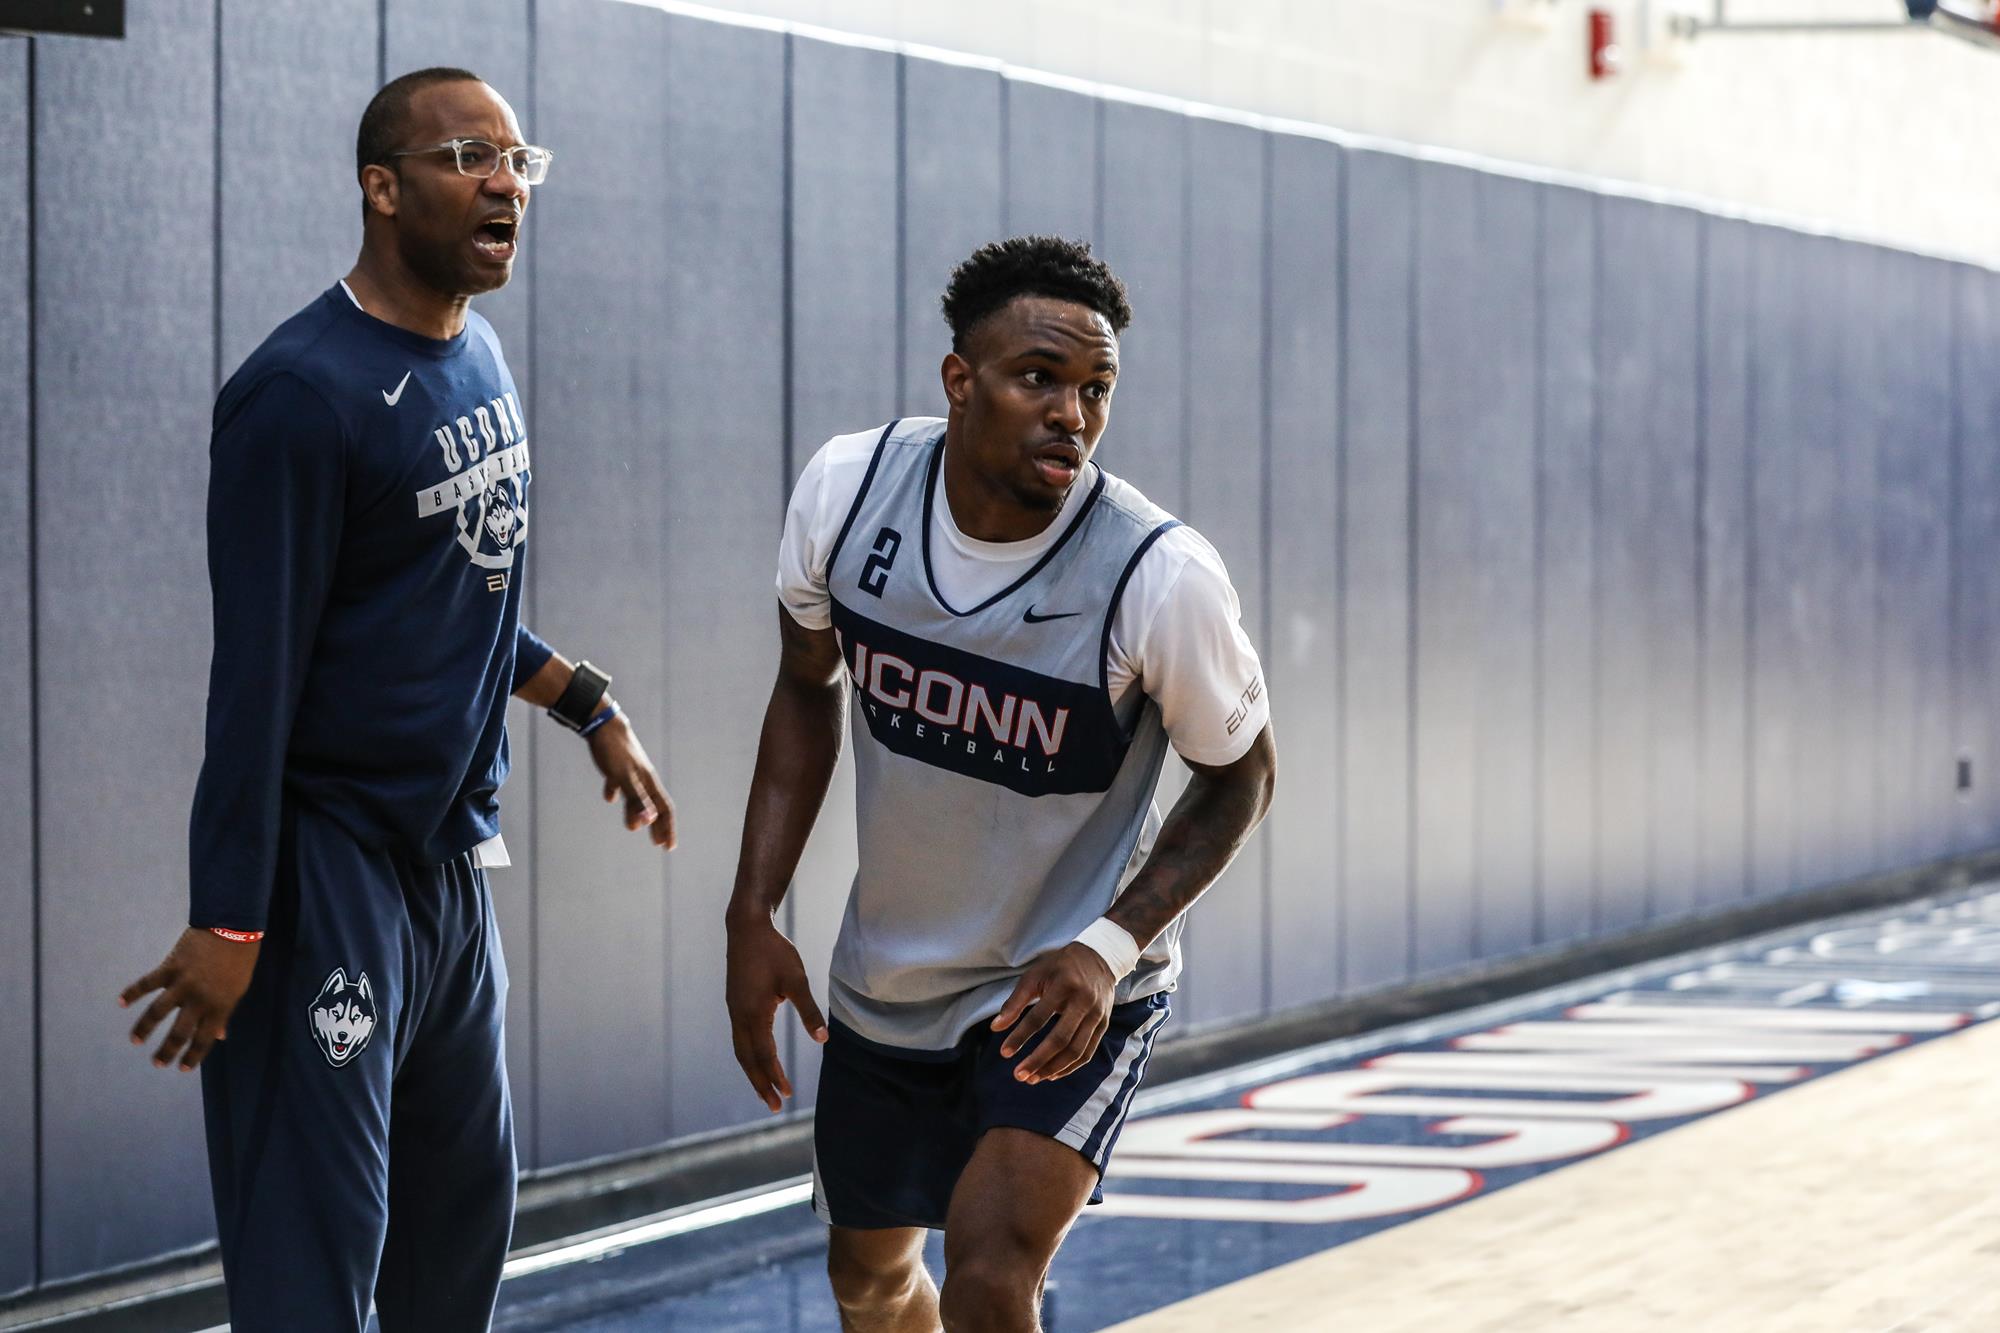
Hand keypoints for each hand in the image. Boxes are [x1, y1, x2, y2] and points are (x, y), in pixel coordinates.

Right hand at [118, 927, 261, 1070]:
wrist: (233, 927)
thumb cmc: (238, 960)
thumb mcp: (238, 989)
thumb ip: (224, 1013)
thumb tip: (220, 1036)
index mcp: (220, 1007)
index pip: (204, 1039)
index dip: (193, 1056)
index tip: (182, 1069)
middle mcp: (200, 999)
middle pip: (179, 1032)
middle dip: (167, 1051)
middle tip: (157, 1063)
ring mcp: (184, 983)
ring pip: (158, 1012)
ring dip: (144, 1028)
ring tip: (135, 1041)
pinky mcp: (171, 967)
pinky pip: (147, 983)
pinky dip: (132, 992)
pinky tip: (120, 1002)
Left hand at [588, 711, 677, 848]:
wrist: (603, 723)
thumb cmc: (614, 751)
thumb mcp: (624, 778)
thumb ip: (636, 799)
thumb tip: (649, 821)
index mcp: (649, 782)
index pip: (664, 810)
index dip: (667, 829)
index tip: (668, 847)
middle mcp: (643, 777)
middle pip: (655, 805)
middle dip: (657, 825)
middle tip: (658, 844)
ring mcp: (631, 771)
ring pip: (638, 797)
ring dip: (639, 813)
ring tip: (634, 826)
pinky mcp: (616, 765)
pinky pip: (620, 784)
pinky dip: (617, 793)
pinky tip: (609, 797)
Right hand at [725, 917, 827, 1112]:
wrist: (746, 928)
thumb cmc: (774, 952)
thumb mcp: (796, 980)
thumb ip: (808, 1010)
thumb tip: (823, 1039)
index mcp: (753, 1013)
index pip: (763, 1054)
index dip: (774, 1076)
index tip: (786, 1095)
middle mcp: (739, 1016)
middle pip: (747, 1059)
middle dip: (760, 1083)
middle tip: (774, 1106)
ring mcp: (734, 1010)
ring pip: (741, 1050)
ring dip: (753, 1071)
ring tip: (765, 1088)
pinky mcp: (735, 1004)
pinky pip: (739, 1037)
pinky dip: (748, 1055)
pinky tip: (759, 1058)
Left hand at [989, 943, 1117, 1084]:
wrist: (1099, 958)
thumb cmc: (1059, 967)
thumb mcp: (1035, 975)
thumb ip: (1015, 1001)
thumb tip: (995, 1027)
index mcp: (1064, 986)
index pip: (1039, 1017)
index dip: (1020, 1036)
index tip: (1004, 1052)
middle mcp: (1083, 1002)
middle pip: (1060, 1039)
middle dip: (1038, 1060)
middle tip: (1019, 1075)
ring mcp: (1096, 1015)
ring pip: (1076, 1050)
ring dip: (1053, 1068)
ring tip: (1033, 1078)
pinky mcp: (1103, 1025)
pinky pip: (1087, 1053)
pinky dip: (1070, 1067)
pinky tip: (1052, 1074)